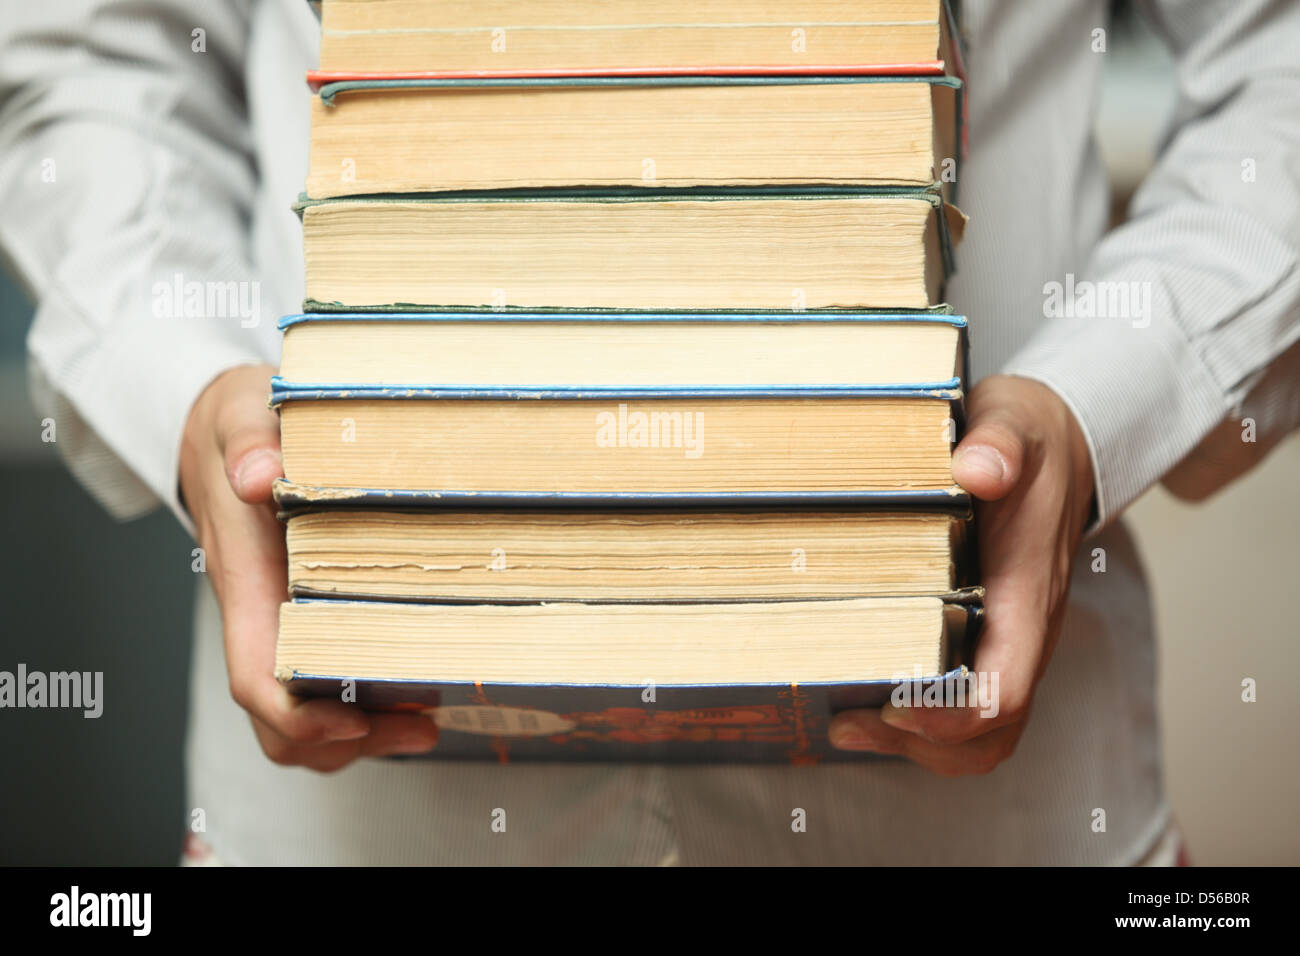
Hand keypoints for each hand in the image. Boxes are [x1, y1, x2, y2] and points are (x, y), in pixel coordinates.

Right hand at [179, 364, 438, 770]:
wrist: (220, 426)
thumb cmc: (235, 423)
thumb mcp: (241, 415)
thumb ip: (249, 441)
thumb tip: (257, 477)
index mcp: (244, 578)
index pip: (255, 676)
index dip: (301, 716)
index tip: (356, 718)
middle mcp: (259, 614)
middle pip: (282, 719)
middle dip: (347, 740)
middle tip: (425, 728)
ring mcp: (281, 620)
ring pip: (302, 713)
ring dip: (362, 733)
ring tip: (427, 720)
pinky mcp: (305, 614)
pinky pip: (323, 682)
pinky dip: (364, 703)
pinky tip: (416, 684)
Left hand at [828, 375, 1094, 774]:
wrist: (1062, 441)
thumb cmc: (1030, 438)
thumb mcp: (1012, 423)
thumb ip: (999, 443)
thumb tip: (978, 466)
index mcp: (1028, 592)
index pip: (1003, 688)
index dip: (948, 716)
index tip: (889, 708)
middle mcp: (1025, 631)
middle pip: (991, 730)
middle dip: (921, 743)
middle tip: (844, 724)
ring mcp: (1011, 639)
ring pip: (983, 731)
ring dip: (919, 743)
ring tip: (846, 725)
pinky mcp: (992, 636)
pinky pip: (970, 705)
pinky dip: (924, 722)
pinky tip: (867, 701)